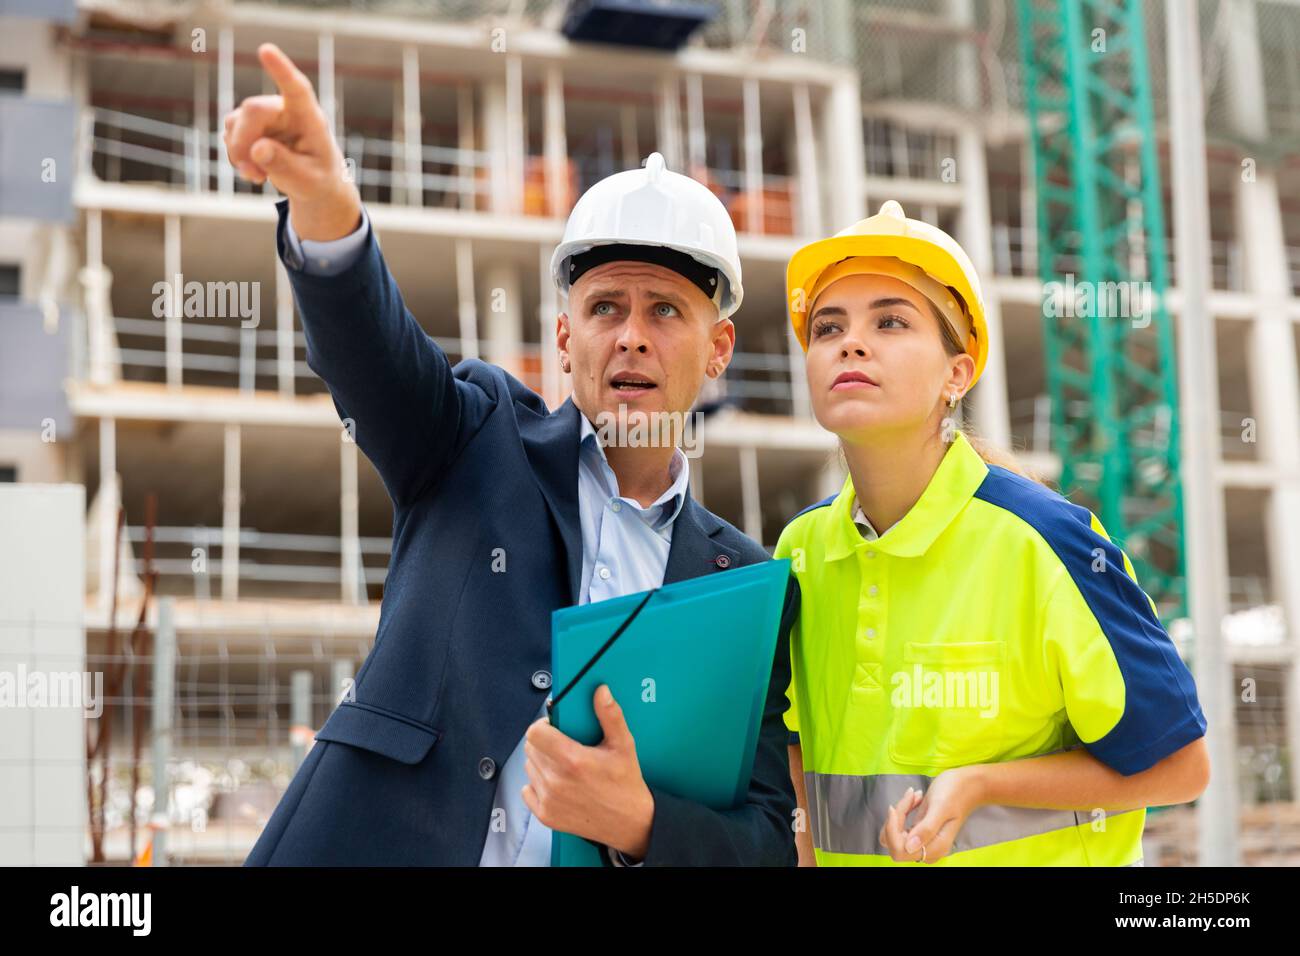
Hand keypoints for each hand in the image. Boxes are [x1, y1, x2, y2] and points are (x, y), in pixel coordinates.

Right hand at [221, 42, 360, 240]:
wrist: (314, 185)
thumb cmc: (318, 179)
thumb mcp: (308, 181)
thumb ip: (285, 165)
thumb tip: (257, 149)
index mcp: (309, 118)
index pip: (296, 89)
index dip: (281, 70)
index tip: (266, 50)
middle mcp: (286, 109)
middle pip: (252, 110)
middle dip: (244, 143)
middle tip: (252, 173)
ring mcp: (266, 116)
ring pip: (236, 121)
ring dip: (238, 152)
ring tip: (258, 175)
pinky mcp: (251, 126)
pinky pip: (230, 133)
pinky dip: (235, 156)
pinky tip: (253, 172)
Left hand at [522, 684, 654, 859]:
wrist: (629, 823)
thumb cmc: (625, 783)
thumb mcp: (623, 745)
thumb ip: (610, 715)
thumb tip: (601, 691)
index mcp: (573, 760)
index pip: (535, 733)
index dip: (542, 725)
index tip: (554, 727)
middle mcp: (557, 781)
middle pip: (531, 748)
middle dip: (544, 742)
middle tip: (563, 745)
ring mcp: (549, 800)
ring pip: (529, 766)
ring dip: (541, 762)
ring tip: (563, 765)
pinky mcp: (545, 815)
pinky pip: (527, 789)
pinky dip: (538, 783)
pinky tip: (558, 783)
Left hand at [884, 766, 983, 863]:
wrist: (967, 784)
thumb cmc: (955, 792)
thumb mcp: (940, 807)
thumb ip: (926, 829)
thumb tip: (909, 848)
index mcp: (935, 847)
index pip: (900, 850)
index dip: (892, 831)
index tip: (895, 808)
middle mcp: (929, 848)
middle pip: (895, 843)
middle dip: (896, 820)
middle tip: (909, 797)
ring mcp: (923, 840)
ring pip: (895, 834)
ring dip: (899, 813)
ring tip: (913, 796)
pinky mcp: (919, 831)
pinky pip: (900, 827)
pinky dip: (902, 811)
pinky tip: (915, 798)